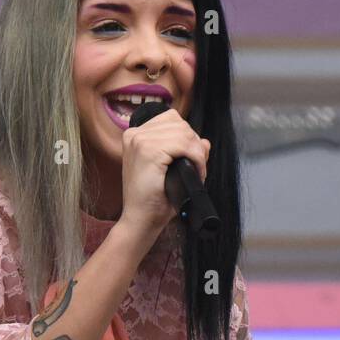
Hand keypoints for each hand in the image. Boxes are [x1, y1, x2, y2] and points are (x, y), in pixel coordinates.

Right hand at [115, 107, 209, 256]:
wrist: (140, 220)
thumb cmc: (152, 200)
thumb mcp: (169, 170)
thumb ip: (186, 152)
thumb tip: (205, 142)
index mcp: (135, 136)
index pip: (171, 119)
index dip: (187, 137)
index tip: (190, 158)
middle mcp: (134, 135)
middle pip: (179, 124)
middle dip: (194, 145)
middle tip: (197, 167)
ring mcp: (140, 141)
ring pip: (184, 132)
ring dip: (197, 153)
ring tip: (197, 172)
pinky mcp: (149, 152)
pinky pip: (185, 144)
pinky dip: (197, 158)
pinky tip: (196, 173)